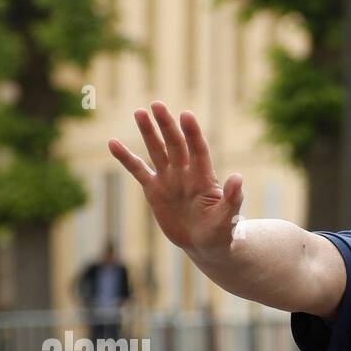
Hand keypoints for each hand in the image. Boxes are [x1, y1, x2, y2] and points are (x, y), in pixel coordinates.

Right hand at [107, 102, 243, 257]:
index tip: (186, 115)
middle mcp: (186, 172)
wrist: (205, 245)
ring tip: (139, 113)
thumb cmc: (221, 231)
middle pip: (175, 144)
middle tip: (157, 105)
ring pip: (157, 151)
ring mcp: (169, 178)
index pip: (198, 150)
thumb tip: (238, 177)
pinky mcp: (154, 189)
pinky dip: (126, 158)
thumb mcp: (229, 218)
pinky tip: (112, 143)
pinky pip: (138, 170)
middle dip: (167, 125)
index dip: (192, 133)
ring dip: (148, 133)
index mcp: (205, 177)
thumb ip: (232, 197)